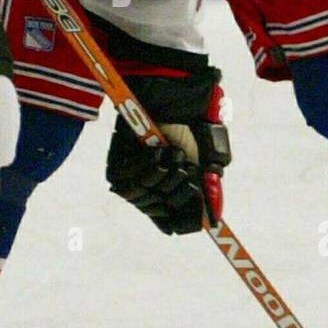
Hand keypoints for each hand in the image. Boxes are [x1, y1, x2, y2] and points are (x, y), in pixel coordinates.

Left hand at [107, 70, 230, 234]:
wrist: (170, 104)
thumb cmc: (189, 130)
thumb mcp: (207, 161)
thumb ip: (210, 189)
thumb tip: (211, 220)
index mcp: (168, 193)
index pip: (168, 224)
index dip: (179, 220)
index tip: (191, 212)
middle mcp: (148, 192)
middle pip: (159, 211)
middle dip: (177, 190)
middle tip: (184, 166)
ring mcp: (129, 181)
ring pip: (146, 197)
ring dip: (164, 176)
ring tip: (172, 153)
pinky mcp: (115, 168)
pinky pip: (134, 179)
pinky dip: (149, 165)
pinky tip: (157, 150)